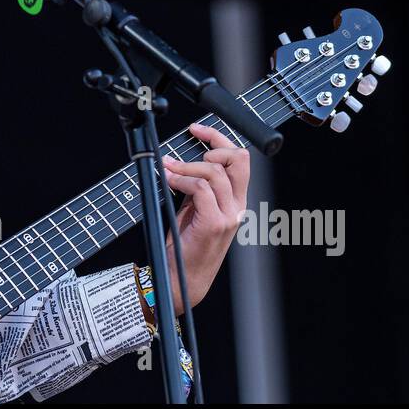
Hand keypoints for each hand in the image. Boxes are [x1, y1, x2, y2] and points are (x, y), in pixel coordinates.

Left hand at [158, 122, 250, 314]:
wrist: (181, 278)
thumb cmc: (185, 245)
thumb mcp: (193, 208)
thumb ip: (197, 186)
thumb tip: (183, 160)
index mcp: (235, 200)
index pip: (240, 159)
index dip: (218, 138)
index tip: (196, 130)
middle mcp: (237, 206)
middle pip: (238, 159)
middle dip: (212, 144)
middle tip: (187, 150)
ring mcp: (228, 215)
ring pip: (215, 172)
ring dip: (186, 166)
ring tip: (169, 169)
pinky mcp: (214, 223)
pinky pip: (201, 189)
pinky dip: (183, 180)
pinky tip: (170, 181)